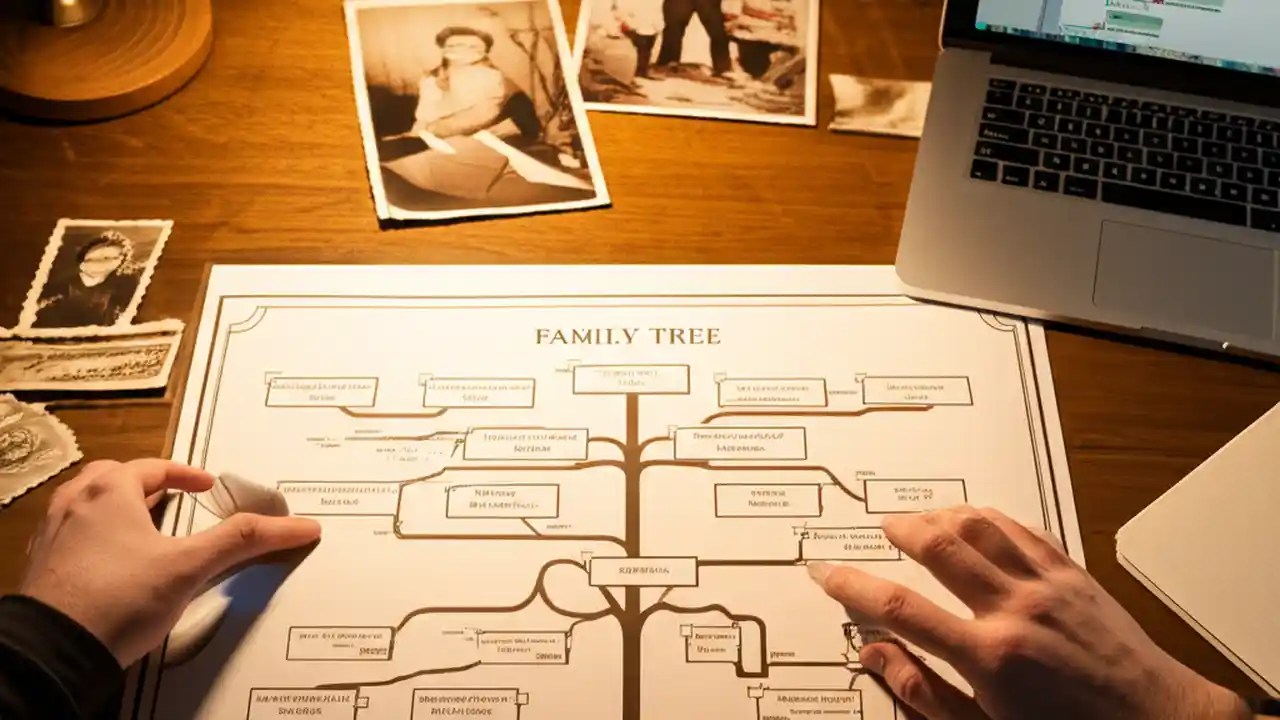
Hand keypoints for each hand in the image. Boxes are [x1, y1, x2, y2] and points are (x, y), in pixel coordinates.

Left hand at [21, 459, 321, 666]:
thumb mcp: (189, 567)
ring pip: (88, 506)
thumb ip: (243, 542)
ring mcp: (53, 535)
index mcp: (110, 491)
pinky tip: (114, 564)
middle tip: (172, 499)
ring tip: (145, 528)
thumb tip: (301, 525)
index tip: (207, 486)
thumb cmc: (120, 598)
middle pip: (114, 479)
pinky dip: (97, 537)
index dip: (186, 475)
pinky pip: (73, 537)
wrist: (54, 651)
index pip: (154, 468)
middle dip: (146, 486)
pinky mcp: (43, 567)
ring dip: (118, 508)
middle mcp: (75, 504)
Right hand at [809, 506, 1249, 719]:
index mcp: (989, 657)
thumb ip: (925, 694)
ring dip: (942, 515)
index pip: (900, 609)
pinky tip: (976, 521)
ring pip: (981, 525)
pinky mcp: (1075, 576)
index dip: (853, 587)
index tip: (829, 575)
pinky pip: (1024, 529)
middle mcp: (1016, 610)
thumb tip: (876, 656)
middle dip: (899, 529)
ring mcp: (1049, 587)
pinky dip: (990, 517)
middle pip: (940, 546)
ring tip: (920, 518)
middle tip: (880, 529)